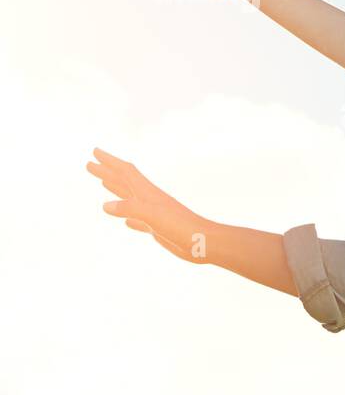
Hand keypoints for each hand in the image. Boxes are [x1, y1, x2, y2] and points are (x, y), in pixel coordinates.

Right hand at [87, 147, 211, 262]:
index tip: (95, 151)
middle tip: (90, 164)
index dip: (110, 161)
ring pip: (130, 199)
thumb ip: (131, 209)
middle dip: (107, 172)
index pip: (126, 172)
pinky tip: (126, 221)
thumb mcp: (154, 216)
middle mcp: (150, 200)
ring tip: (104, 183)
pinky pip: (139, 220)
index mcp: (148, 193)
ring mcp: (154, 214)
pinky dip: (129, 217)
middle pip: (125, 182)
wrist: (205, 242)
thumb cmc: (183, 227)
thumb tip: (105, 206)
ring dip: (116, 189)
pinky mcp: (158, 228)